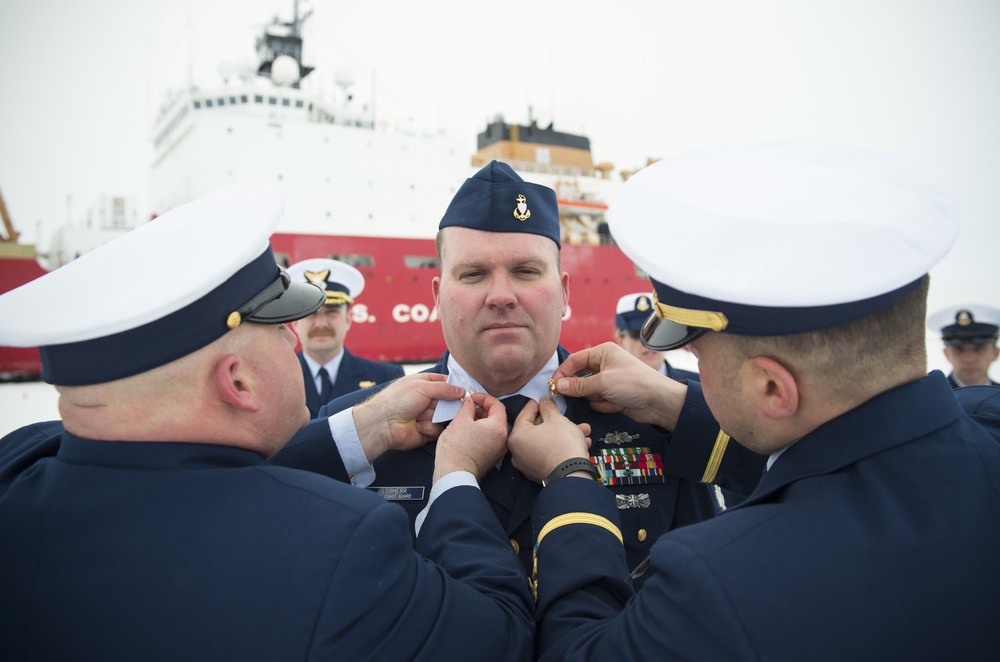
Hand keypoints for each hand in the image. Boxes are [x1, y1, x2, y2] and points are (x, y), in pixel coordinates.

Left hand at [352, 373, 465, 461]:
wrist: (383, 424)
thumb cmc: (398, 400)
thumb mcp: (422, 386)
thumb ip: (444, 388)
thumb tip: (461, 390)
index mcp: (423, 384)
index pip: (444, 382)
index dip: (454, 386)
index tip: (464, 391)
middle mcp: (426, 399)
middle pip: (448, 400)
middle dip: (447, 404)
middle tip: (443, 405)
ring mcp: (427, 415)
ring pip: (445, 415)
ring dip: (435, 415)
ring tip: (421, 416)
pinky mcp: (427, 431)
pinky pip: (439, 429)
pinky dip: (429, 427)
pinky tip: (418, 426)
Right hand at [433, 391, 507, 482]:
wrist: (454, 474)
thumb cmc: (456, 449)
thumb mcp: (460, 420)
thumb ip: (468, 406)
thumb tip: (470, 401)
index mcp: (498, 428)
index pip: (497, 405)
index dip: (484, 398)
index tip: (473, 396)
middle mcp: (503, 439)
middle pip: (497, 416)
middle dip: (483, 408)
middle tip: (469, 406)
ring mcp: (499, 449)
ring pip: (494, 428)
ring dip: (482, 419)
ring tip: (467, 417)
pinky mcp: (492, 456)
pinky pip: (491, 438)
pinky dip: (482, 431)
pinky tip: (469, 430)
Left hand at [508, 397, 591, 482]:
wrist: (572, 475)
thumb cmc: (562, 444)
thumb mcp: (557, 419)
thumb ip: (549, 407)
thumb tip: (544, 401)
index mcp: (517, 436)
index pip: (525, 415)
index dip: (536, 405)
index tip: (542, 399)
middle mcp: (518, 452)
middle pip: (537, 430)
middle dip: (555, 421)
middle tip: (565, 414)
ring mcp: (528, 465)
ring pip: (547, 443)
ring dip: (564, 434)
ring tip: (582, 429)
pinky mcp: (539, 474)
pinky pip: (549, 455)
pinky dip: (561, 448)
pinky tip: (581, 443)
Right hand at [551, 342, 687, 430]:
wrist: (658, 401)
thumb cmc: (633, 384)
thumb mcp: (602, 382)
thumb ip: (578, 385)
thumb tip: (558, 385)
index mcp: (603, 352)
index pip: (575, 360)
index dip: (563, 372)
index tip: (553, 385)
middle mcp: (605, 363)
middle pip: (580, 376)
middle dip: (581, 388)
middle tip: (571, 396)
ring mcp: (609, 380)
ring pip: (588, 391)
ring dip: (597, 398)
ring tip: (611, 399)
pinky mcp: (613, 394)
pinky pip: (599, 400)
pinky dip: (605, 404)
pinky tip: (618, 404)